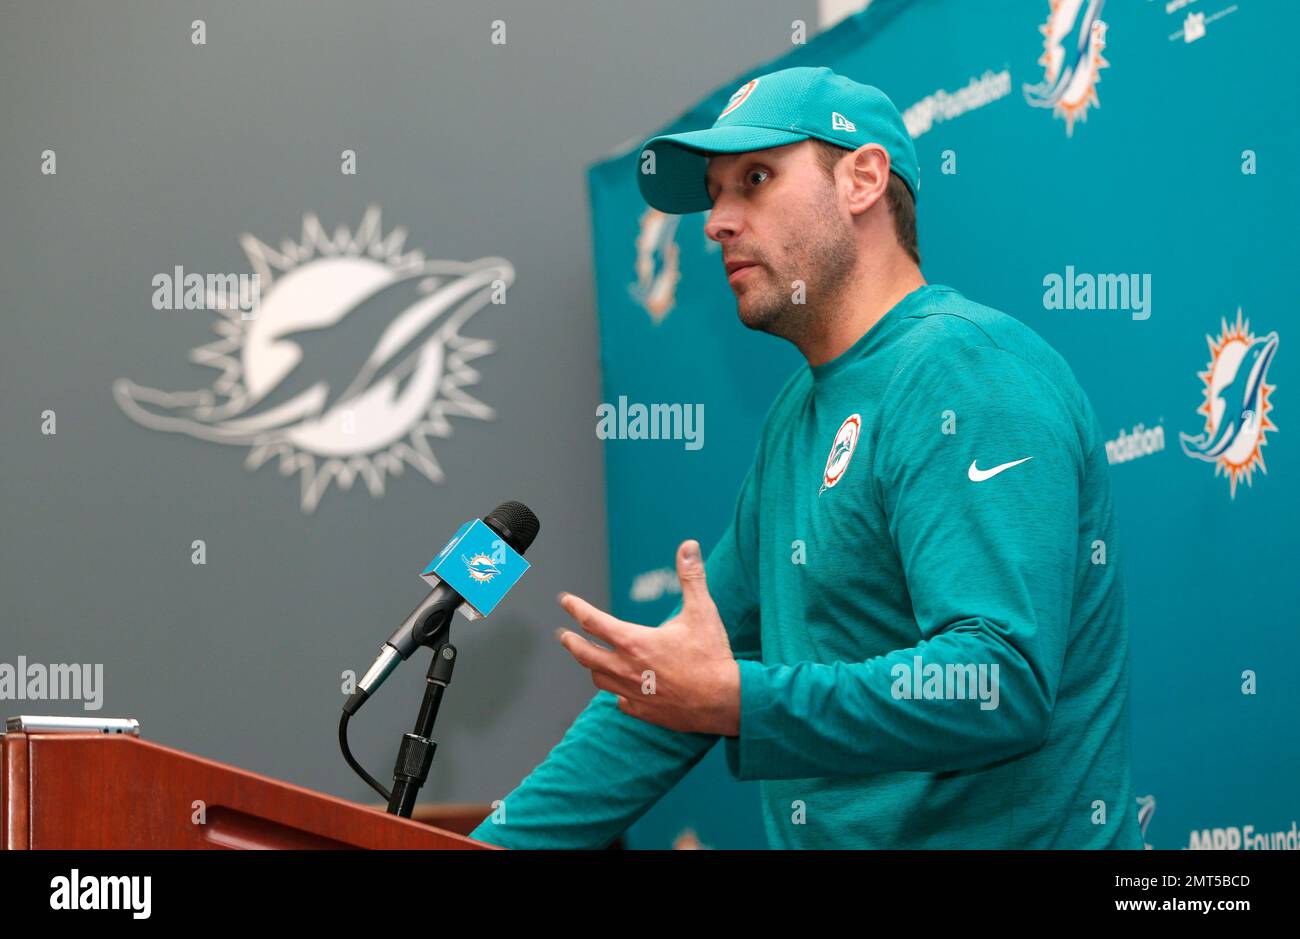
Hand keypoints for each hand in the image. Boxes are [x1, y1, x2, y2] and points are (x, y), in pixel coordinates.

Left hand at [555, 539, 740, 735]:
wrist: (725, 702)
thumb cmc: (712, 657)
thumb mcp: (702, 611)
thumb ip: (692, 577)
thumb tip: (688, 546)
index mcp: (634, 642)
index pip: (594, 621)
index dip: (576, 608)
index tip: (566, 601)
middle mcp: (627, 668)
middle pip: (586, 654)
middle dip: (571, 642)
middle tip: (564, 636)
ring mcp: (633, 692)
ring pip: (599, 679)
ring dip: (591, 666)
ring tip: (588, 660)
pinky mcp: (644, 711)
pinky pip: (620, 701)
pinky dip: (616, 692)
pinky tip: (620, 691)